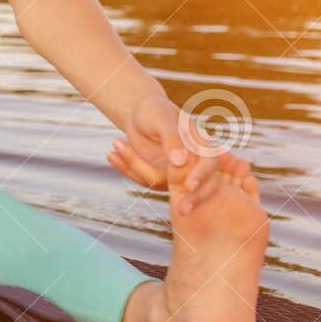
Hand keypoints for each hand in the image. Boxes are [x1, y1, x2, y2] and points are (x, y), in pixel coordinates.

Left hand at [104, 93, 255, 213]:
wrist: (138, 111)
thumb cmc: (154, 109)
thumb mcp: (161, 119)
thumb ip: (172, 139)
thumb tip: (180, 162)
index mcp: (200, 143)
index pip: (209, 164)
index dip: (202, 176)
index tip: (189, 185)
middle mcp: (190, 161)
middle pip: (191, 186)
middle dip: (186, 200)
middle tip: (180, 212)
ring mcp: (173, 171)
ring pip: (157, 181)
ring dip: (134, 165)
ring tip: (116, 142)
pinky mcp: (156, 174)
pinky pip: (142, 178)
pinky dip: (125, 167)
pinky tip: (111, 154)